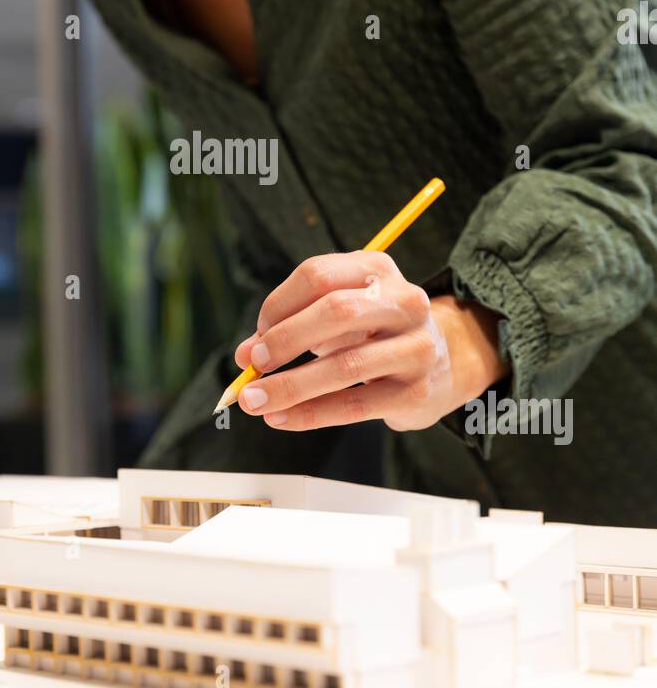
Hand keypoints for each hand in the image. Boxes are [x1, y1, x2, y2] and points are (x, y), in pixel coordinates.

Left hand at [233, 251, 507, 431]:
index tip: (256, 336)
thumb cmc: (375, 333)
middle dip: (286, 339)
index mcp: (378, 269)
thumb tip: (244, 355)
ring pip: (345, 366)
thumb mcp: (339, 317)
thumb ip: (291, 328)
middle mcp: (405, 301)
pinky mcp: (416, 391)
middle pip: (337, 311)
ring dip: (291, 386)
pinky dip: (310, 414)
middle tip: (254, 364)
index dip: (278, 305)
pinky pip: (354, 405)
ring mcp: (417, 346)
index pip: (318, 275)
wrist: (444, 364)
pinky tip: (281, 418)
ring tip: (255, 401)